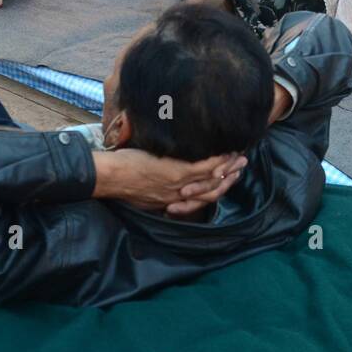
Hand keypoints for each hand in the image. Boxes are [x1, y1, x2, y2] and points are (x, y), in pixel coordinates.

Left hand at [94, 149, 246, 210]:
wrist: (110, 178)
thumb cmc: (120, 181)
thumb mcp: (142, 190)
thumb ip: (156, 187)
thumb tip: (162, 175)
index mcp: (171, 200)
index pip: (200, 198)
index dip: (216, 188)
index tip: (226, 177)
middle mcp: (179, 195)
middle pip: (212, 191)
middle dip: (229, 179)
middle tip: (241, 167)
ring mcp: (180, 184)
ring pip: (213, 180)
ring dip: (230, 168)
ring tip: (240, 158)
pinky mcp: (178, 172)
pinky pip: (207, 167)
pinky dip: (220, 160)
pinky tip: (228, 151)